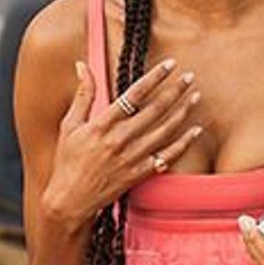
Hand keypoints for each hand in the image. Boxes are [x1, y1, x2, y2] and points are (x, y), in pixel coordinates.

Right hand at [40, 57, 201, 229]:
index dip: (154, 78)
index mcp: (102, 125)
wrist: (70, 200)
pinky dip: (183, 144)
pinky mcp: (139, 174)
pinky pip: (167, 157)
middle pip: (155, 110)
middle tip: (190, 77)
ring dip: (183, 112)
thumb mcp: (69, 125)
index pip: (134, 94)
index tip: (169, 65)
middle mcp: (120, 140)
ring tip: (196, 97)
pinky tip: (195, 131)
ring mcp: (132, 158)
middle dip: (175, 91)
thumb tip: (82, 64)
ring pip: (165, 131)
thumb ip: (82, 94)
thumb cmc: (67, 161)